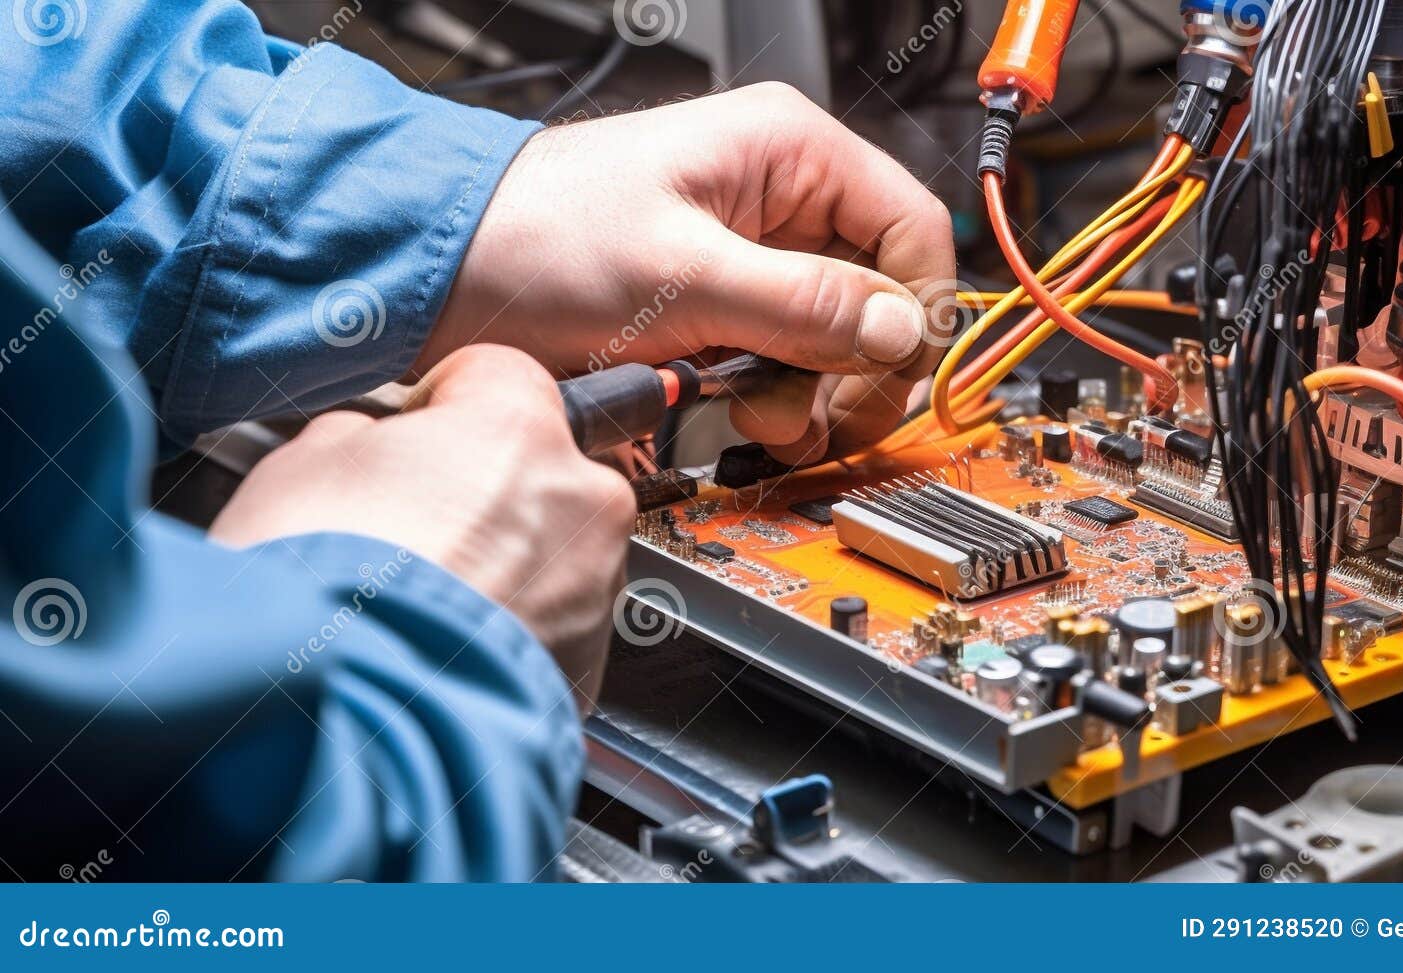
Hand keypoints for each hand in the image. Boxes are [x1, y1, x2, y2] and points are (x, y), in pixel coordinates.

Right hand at [210, 345, 635, 708]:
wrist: (341, 722)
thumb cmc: (319, 594)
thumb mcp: (303, 467)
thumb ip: (360, 437)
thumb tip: (370, 444)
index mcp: (516, 428)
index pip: (501, 374)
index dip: (448, 404)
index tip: (417, 434)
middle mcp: (577, 502)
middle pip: (540, 468)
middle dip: (484, 492)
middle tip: (408, 530)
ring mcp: (594, 589)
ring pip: (554, 551)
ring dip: (502, 567)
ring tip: (418, 602)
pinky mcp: (589, 668)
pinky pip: (554, 627)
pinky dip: (510, 632)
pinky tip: (442, 648)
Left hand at [425, 82, 957, 463]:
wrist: (438, 278)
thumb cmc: (532, 238)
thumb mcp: (680, 275)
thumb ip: (801, 306)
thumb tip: (897, 333)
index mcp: (789, 151)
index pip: (913, 229)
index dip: (911, 315)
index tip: (883, 381)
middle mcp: (781, 198)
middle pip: (880, 296)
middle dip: (854, 368)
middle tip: (818, 415)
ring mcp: (752, 255)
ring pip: (836, 340)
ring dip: (807, 394)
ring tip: (751, 414)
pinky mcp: (720, 306)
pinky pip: (782, 361)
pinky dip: (770, 400)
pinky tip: (732, 412)